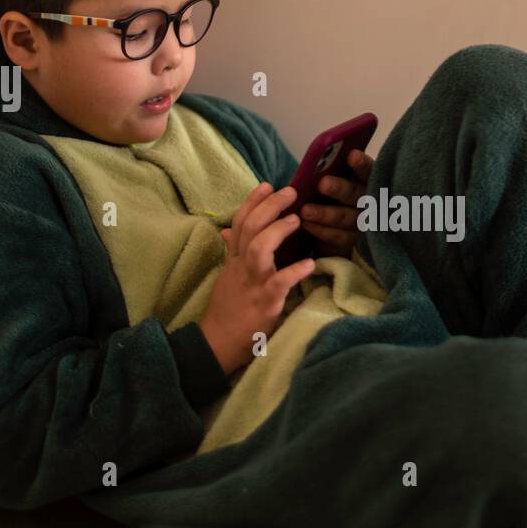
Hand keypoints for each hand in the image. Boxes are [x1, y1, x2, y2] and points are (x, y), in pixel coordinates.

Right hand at [198, 183, 315, 375]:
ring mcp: (251, 284)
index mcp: (233, 260)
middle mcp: (240, 267)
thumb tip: (227, 231)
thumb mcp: (227, 277)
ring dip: (277, 231)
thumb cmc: (227, 310)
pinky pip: (278, 284)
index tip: (268, 184)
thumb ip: (231, 253)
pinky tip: (309, 264)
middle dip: (269, 207)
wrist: (217, 343)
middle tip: (290, 192)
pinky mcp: (263, 303)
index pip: (239, 222)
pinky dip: (293, 272)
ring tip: (296, 220)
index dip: (252, 202)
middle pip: (249, 228)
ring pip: (258, 249)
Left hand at [299, 149, 374, 256]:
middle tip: (322, 183)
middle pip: (356, 194)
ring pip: (345, 217)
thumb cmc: (335, 192)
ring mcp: (363, 224)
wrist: (334, 223)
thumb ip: (332, 170)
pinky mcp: (352, 242)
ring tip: (305, 210)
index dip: (361, 164)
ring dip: (324, 213)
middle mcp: (370, 202)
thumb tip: (318, 161)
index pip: (369, 170)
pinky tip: (306, 224)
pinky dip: (321, 230)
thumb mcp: (337, 178)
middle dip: (339, 188)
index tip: (351, 155)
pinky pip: (338, 237)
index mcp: (368, 180)